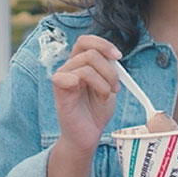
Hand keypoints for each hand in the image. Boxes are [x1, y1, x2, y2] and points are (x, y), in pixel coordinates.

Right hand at [50, 34, 120, 155]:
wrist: (88, 135)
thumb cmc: (95, 111)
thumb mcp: (108, 86)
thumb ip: (109, 70)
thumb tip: (114, 57)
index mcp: (80, 63)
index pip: (86, 41)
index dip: (103, 44)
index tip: (118, 57)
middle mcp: (69, 67)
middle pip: (90, 52)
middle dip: (109, 70)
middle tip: (115, 87)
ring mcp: (62, 77)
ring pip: (86, 65)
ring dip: (104, 82)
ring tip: (106, 96)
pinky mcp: (59, 90)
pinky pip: (72, 77)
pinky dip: (92, 86)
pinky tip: (94, 98)